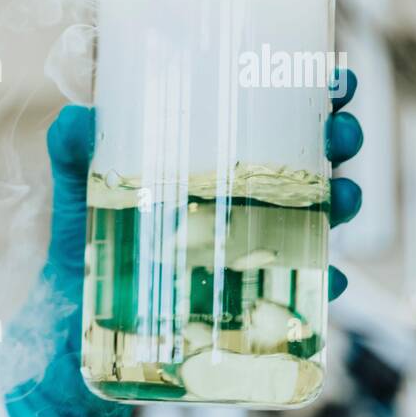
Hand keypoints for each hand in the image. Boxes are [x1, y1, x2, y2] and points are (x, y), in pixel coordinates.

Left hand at [4, 69, 363, 416]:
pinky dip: (324, 287)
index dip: (309, 89)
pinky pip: (303, 295)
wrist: (70, 341)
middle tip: (340, 133)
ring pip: (319, 218)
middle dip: (339, 138)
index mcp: (208, 162)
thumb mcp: (77, 201)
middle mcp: (239, 203)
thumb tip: (78, 114)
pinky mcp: (251, 305)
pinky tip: (332, 283)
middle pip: (308, 158)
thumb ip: (72, 155)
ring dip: (345, 201)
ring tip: (343, 199)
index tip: (332, 74)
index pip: (269, 114)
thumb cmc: (81, 256)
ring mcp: (250, 253)